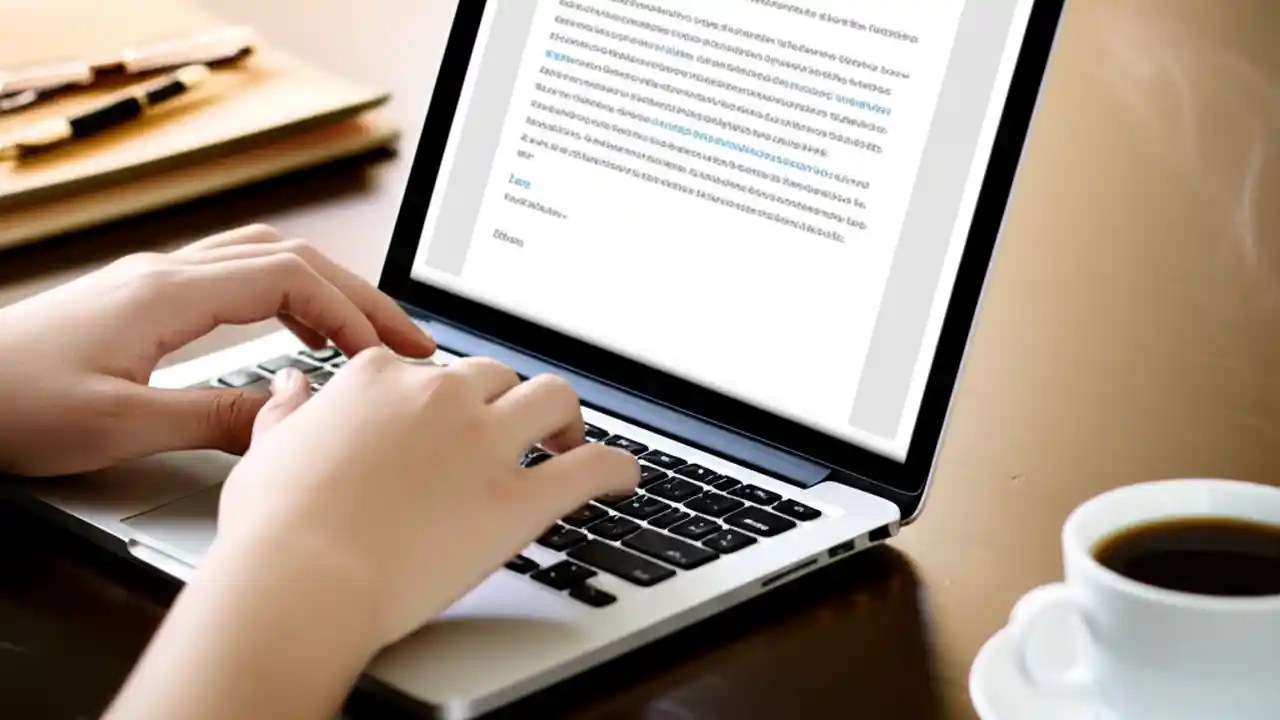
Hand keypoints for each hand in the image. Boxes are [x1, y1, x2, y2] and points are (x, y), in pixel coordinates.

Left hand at [0, 224, 433, 476]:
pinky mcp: (143, 300)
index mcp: (168, 294)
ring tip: (366, 335)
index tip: (388, 356)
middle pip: (290, 258)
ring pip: (265, 259)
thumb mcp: (120, 426)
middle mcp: (166, 274)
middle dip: (357, 295)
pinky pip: (237, 276)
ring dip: (325, 290)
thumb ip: (214, 418)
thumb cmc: (9, 403)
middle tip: (408, 339)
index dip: (351, 313)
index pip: (290, 279)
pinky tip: (297, 330)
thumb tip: (289, 416)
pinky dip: (287, 296)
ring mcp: (154, 282)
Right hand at [214, 352, 638, 648]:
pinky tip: (623, 480)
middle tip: (511, 433)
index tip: (448, 422)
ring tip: (568, 442)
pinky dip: (619, 468)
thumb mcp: (265, 453)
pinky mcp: (518, 498)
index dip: (444, 399)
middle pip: (497, 376)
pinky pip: (593, 466)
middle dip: (507, 402)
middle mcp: (437, 396)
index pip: (429, 369)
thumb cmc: (273, 531)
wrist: (299, 585)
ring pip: (554, 397)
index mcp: (378, 378)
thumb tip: (294, 386)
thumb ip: (287, 412)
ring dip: (566, 418)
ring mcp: (483, 442)